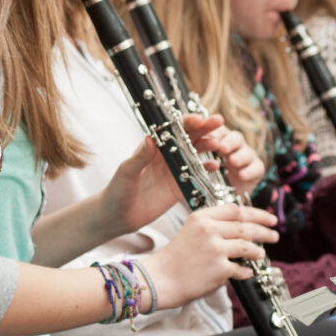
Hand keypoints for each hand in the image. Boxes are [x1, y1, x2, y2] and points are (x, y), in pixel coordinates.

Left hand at [102, 113, 262, 233]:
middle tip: (218, 121)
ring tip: (218, 144)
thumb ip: (139, 157)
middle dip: (204, 128)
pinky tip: (215, 165)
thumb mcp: (127, 172)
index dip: (187, 122)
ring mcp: (174, 170)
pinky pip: (197, 175)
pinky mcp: (180, 186)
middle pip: (189, 137)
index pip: (172, 129)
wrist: (119, 216)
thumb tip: (150, 140)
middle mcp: (166, 156)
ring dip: (208, 146)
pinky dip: (207, 169)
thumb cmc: (117, 191)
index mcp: (152, 147)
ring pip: (196, 154)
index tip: (199, 119)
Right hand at [147, 203, 279, 309]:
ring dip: (258, 252)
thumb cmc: (175, 258)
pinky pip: (242, 270)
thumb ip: (213, 225)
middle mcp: (209, 230)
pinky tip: (246, 272)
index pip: (236, 210)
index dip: (257, 214)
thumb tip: (243, 229)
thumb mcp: (190, 231)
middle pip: (247, 227)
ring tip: (260, 254)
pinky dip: (246, 272)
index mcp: (201, 218)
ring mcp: (215, 249)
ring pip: (248, 247)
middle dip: (265, 232)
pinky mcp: (219, 269)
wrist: (160, 279)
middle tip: (275, 235)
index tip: (269, 219)